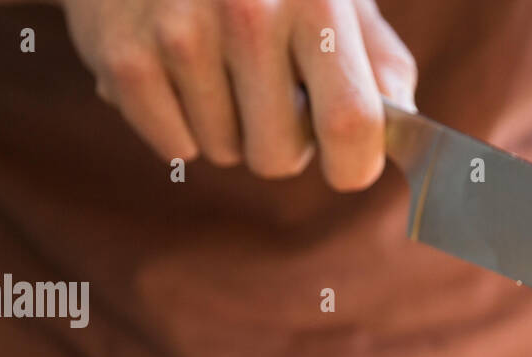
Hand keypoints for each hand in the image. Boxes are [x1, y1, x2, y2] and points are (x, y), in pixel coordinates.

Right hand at [57, 0, 416, 189]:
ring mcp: (180, 34)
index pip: (351, 123)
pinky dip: (177, 124)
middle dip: (278, 142)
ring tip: (215, 65)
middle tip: (266, 92)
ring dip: (226, 127)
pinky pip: (175, 147)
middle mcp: (247, 12)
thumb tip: (406, 130)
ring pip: (224, 153)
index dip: (353, 165)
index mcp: (316, 0)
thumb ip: (379, 65)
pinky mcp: (125, 56)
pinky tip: (175, 71)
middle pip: (279, 157)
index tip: (347, 165)